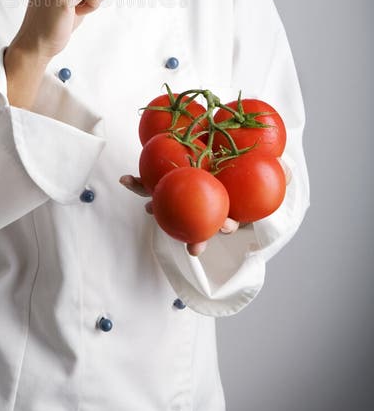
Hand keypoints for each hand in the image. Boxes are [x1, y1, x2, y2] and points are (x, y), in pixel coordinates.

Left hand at [120, 161, 292, 256]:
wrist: (227, 165)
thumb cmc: (249, 175)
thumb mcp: (267, 175)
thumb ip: (277, 173)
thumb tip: (285, 168)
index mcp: (225, 207)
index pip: (226, 221)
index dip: (224, 227)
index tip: (226, 227)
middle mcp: (203, 207)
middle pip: (196, 223)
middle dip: (195, 236)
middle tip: (193, 244)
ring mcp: (185, 197)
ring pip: (172, 205)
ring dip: (158, 207)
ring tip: (149, 209)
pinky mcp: (168, 182)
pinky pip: (153, 182)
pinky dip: (140, 183)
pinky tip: (126, 179)